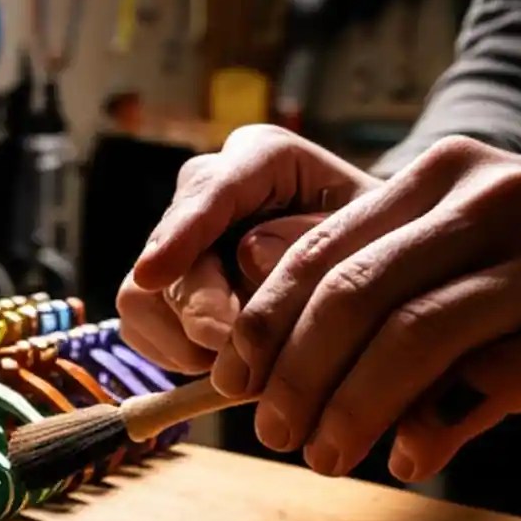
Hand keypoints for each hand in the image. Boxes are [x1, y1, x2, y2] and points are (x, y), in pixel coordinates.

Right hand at [116, 124, 380, 372]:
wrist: (370, 271)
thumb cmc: (380, 246)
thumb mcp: (377, 235)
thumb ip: (316, 238)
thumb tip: (247, 254)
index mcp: (262, 158)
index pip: (211, 187)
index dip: (181, 231)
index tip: (154, 274)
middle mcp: (207, 191)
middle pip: (172, 255)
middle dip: (201, 311)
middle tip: (241, 360)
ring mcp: (177, 241)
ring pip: (143, 296)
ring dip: (188, 339)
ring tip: (248, 363)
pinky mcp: (159, 287)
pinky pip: (139, 325)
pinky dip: (175, 353)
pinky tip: (223, 362)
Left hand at [211, 135, 520, 481]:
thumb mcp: (450, 255)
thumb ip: (370, 281)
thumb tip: (249, 329)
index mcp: (442, 175)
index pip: (324, 249)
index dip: (264, 321)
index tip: (228, 380)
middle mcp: (496, 198)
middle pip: (357, 292)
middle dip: (297, 372)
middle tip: (270, 432)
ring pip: (416, 336)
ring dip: (353, 407)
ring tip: (323, 457)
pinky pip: (497, 381)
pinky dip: (438, 427)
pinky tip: (411, 461)